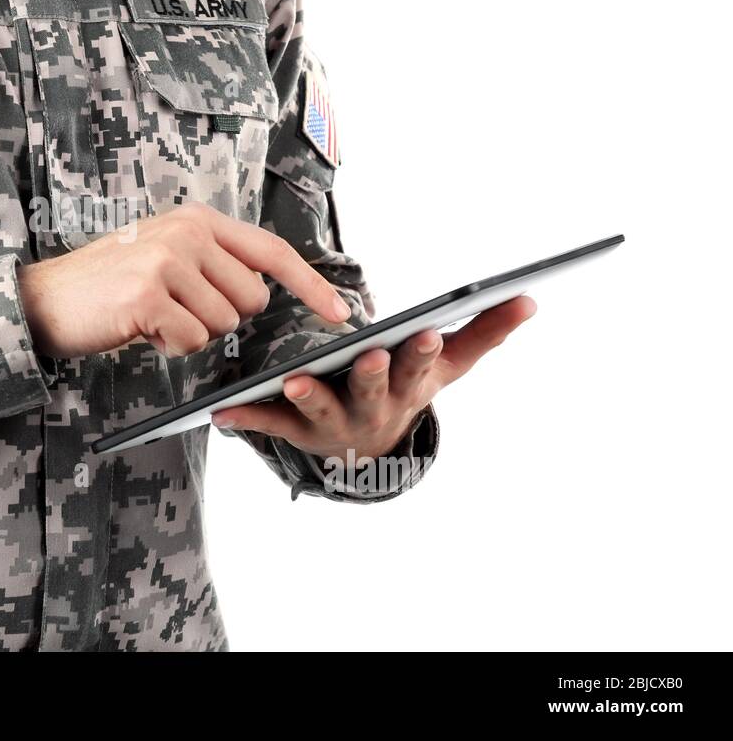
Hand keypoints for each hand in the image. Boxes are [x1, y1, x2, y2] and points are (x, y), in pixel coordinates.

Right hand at [17, 202, 351, 359]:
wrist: (42, 299)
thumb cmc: (106, 285)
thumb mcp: (163, 253)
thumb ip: (211, 261)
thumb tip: (261, 288)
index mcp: (196, 219)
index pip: (272, 250)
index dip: (310, 283)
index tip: (340, 311)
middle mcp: (186, 232)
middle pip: (251, 299)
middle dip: (220, 317)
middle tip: (173, 309)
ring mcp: (167, 261)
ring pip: (222, 324)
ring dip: (190, 333)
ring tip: (150, 316)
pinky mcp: (147, 296)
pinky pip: (190, 341)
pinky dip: (168, 347)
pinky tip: (138, 329)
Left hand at [211, 296, 536, 458]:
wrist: (371, 452)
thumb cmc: (408, 389)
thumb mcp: (448, 367)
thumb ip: (484, 332)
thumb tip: (528, 298)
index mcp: (409, 388)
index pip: (418, 368)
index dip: (419, 353)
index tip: (421, 333)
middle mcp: (373, 409)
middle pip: (373, 390)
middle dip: (373, 374)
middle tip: (369, 355)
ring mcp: (333, 421)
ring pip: (320, 409)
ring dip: (309, 395)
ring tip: (295, 380)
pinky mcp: (296, 429)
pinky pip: (269, 423)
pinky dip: (247, 417)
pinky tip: (222, 411)